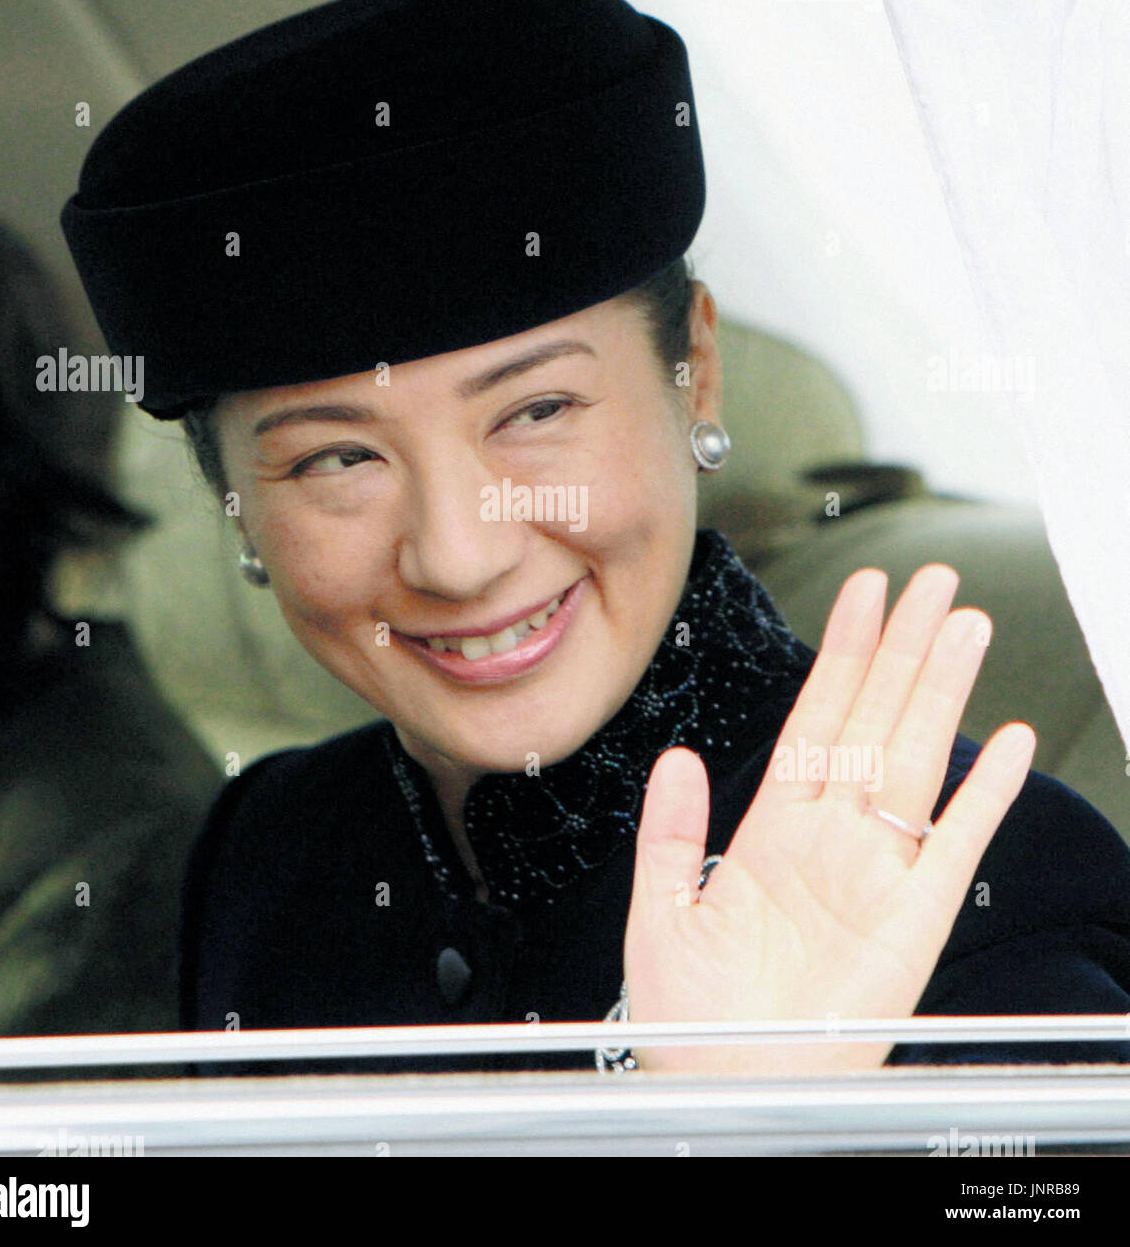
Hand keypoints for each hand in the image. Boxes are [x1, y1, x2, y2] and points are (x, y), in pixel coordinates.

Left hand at [622, 563, 1035, 1074]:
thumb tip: (679, 755)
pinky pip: (957, 842)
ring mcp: (878, 872)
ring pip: (917, 758)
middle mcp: (833, 838)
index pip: (818, 718)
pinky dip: (987, 793)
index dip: (842, 654)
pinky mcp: (915, 919)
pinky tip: (1009, 741)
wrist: (725, 1090)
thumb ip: (672, 829)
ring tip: (964, 626)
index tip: (863, 596)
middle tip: (932, 582)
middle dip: (903, 648)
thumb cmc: (690, 1016)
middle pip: (876, 720)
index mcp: (774, 829)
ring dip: (941, 691)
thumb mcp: (662, 909)